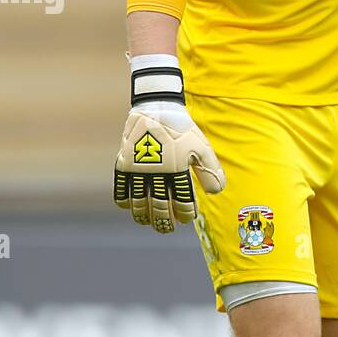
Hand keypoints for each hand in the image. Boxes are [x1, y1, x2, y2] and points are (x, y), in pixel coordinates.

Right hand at [113, 57, 224, 232]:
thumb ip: (210, 170)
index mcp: (177, 168)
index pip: (182, 200)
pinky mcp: (124, 162)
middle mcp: (157, 171)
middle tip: (167, 228)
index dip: (185, 213)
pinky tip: (130, 208)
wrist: (156, 107)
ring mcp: (138, 168)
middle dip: (164, 220)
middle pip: (159, 205)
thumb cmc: (182, 128)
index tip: (187, 219)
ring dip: (143, 215)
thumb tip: (216, 192)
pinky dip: (124, 200)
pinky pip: (121, 187)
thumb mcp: (201, 147)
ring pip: (139, 201)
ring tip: (148, 223)